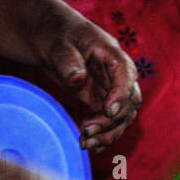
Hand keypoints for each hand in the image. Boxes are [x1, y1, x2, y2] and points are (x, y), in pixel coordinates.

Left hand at [36, 14, 140, 151]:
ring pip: (123, 116)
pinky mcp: (101, 101)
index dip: (121, 95)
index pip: (126, 74)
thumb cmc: (55, 35)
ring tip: (85, 143)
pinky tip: (88, 145)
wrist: (50, 38)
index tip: (108, 112)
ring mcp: (111, 88)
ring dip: (108, 133)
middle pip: (130, 101)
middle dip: (113, 120)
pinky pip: (110, 122)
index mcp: (111, 53)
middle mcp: (117, 73)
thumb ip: (68, 61)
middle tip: (87, 130)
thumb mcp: (58, 44)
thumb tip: (78, 79)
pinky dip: (102, 135)